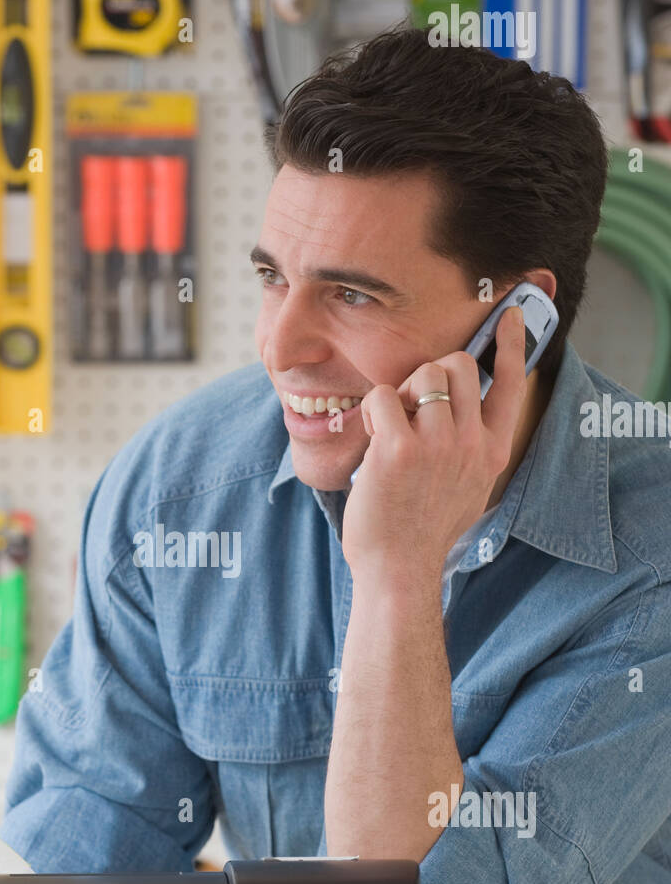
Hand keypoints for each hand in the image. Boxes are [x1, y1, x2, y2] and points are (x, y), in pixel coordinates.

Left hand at [341, 305, 527, 584]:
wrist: (399, 570)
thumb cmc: (422, 529)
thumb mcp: (466, 487)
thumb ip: (469, 447)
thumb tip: (458, 406)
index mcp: (492, 452)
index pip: (511, 384)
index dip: (511, 343)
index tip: (509, 313)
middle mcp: (472, 444)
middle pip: (458, 365)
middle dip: (429, 373)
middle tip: (410, 409)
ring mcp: (438, 444)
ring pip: (422, 374)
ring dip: (400, 393)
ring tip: (390, 430)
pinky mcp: (399, 449)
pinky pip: (383, 396)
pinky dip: (372, 412)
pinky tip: (372, 442)